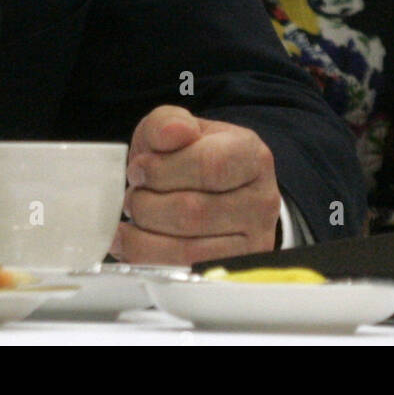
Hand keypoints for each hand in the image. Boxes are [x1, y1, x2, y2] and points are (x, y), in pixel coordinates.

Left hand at [112, 105, 280, 264]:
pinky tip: (131, 241)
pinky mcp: (233, 272)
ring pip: (187, 249)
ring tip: (134, 216)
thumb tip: (173, 132)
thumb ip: (168, 122)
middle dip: (147, 202)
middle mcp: (262, 201)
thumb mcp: (178, 128)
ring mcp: (253, 242)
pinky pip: (184, 273)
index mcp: (252, 156)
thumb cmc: (193, 156)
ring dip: (144, 233)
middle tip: (133, 194)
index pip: (210, 166)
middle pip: (194, 211)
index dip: (163, 169)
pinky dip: (147, 258)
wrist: (216, 190)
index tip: (138, 168)